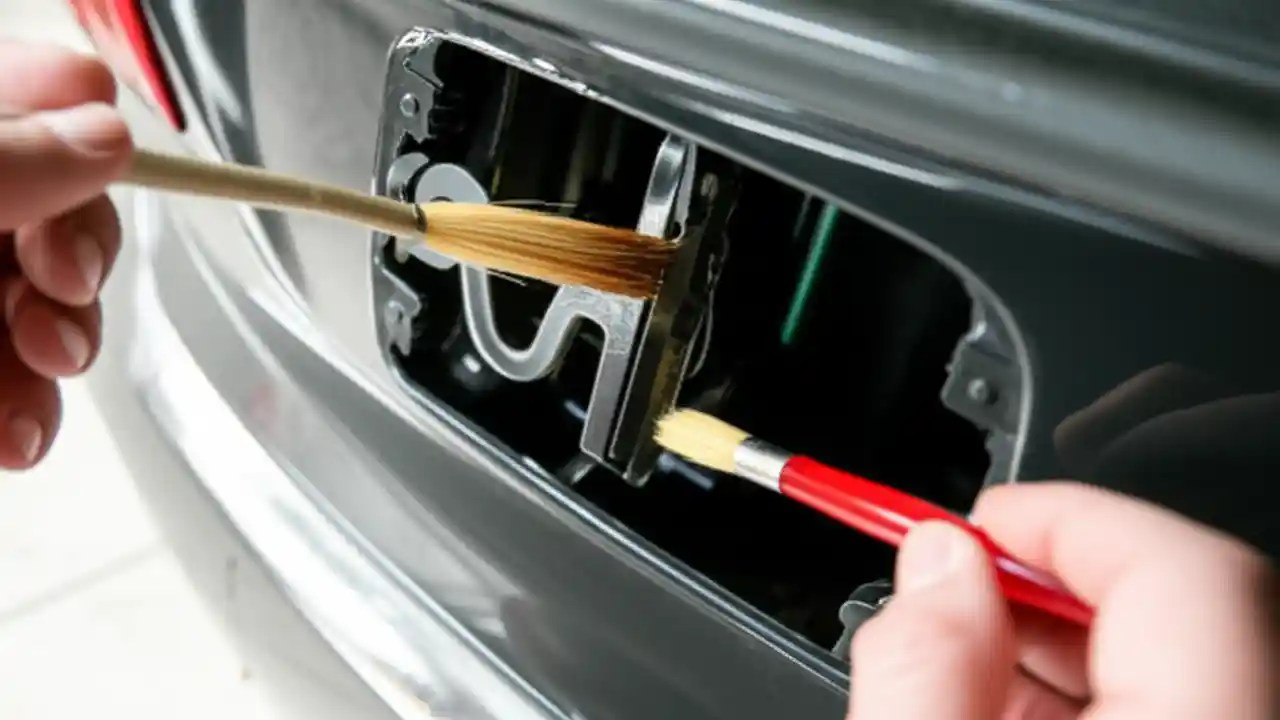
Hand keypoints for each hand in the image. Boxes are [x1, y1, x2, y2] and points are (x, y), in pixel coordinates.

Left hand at [0, 40, 132, 468]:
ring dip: (58, 348)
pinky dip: (22, 405)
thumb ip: (7, 160)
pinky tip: (19, 434)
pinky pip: (7, 368)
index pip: (24, 87)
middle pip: (48, 201)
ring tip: (43, 386)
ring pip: (34, 299)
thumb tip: (104, 136)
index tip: (108, 152)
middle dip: (71, 261)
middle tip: (63, 295)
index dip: (71, 108)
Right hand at [847, 482, 1277, 718]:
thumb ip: (923, 668)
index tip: (977, 526)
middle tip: (961, 592)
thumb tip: (936, 565)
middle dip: (1060, 581)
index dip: (1068, 518)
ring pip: (1195, 667)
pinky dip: (1115, 700)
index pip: (1184, 568)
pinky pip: (1198, 713)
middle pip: (1192, 609)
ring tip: (975, 670)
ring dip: (1081, 647)